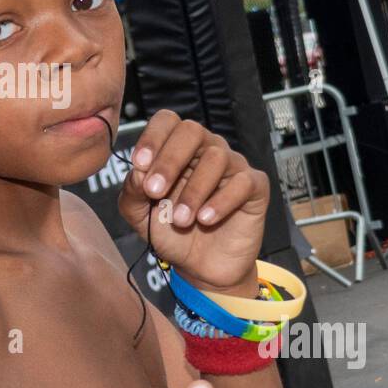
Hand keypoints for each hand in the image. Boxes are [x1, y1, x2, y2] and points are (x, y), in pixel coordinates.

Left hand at [117, 110, 270, 295]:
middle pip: (192, 131)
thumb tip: (139, 171)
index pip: (167, 121)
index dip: (152, 137)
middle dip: (170, 160)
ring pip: (216, 157)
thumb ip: (133, 190)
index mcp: (177, 148)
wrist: (200, 266)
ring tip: (180, 220)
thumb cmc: (171, 231)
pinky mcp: (254, 188)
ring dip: (193, 190)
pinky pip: (243, 182)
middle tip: (155, 191)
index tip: (139, 164)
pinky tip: (205, 220)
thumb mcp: (140, 213)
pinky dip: (221, 202)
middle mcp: (206, 150)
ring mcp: (232, 166)